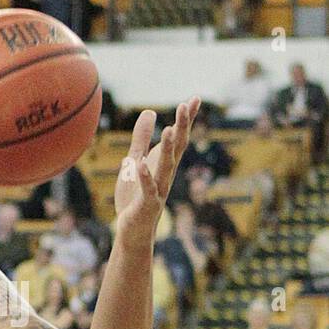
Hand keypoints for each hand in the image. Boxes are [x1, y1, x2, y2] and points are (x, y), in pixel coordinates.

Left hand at [114, 98, 199, 244]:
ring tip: (171, 129)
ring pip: (166, 167)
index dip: (186, 120)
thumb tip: (150, 112)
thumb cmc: (135, 194)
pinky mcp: (146, 204)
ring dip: (169, 149)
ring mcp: (158, 190)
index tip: (195, 99)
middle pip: (177, 148)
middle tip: (187, 104)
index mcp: (163, 163)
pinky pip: (148, 189)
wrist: (133, 229)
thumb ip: (142, 138)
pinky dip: (146, 177)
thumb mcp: (136, 159)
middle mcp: (165, 174)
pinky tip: (141, 164)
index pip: (178, 138)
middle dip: (182, 127)